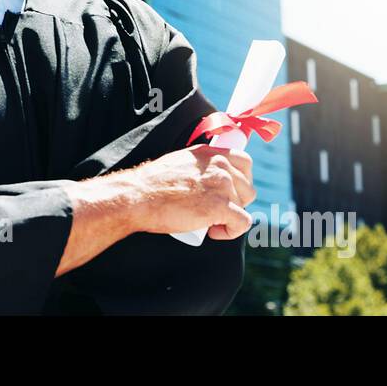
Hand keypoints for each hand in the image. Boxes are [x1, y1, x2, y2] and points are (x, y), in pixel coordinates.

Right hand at [131, 144, 255, 239]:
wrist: (138, 197)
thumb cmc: (152, 185)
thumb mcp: (180, 162)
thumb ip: (198, 165)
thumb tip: (206, 180)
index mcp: (210, 153)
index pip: (245, 161)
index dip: (241, 180)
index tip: (230, 193)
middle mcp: (219, 165)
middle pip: (247, 187)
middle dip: (235, 202)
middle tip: (214, 211)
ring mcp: (221, 185)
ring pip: (246, 205)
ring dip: (231, 216)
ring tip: (210, 222)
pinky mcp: (219, 206)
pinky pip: (243, 222)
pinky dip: (231, 231)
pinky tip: (214, 232)